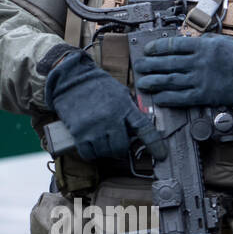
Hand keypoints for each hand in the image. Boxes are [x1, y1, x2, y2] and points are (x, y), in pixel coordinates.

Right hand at [45, 50, 166, 160]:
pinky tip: (90, 145)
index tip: (161, 156)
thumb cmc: (96, 85)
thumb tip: (136, 130)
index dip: (155, 144)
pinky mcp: (79, 132)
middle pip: (121, 148)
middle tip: (115, 142)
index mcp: (124, 107)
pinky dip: (91, 153)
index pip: (144, 129)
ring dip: (104, 150)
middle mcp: (111, 119)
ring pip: (105, 152)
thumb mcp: (119, 93)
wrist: (70, 77)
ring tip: (100, 140)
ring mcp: (94, 127)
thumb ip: (129, 110)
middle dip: (120, 149)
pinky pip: (89, 153)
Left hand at [131, 33, 232, 109]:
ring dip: (153, 82)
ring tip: (142, 83)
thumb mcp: (217, 41)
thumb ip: (198, 43)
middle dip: (149, 65)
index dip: (156, 48)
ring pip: (170, 81)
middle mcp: (198, 62)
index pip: (172, 46)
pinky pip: (181, 97)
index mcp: (201, 46)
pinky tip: (158, 98)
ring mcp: (200, 79)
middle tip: (138, 67)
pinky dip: (168, 98)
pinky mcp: (204, 95)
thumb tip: (179, 45)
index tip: (146, 50)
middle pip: (166, 63)